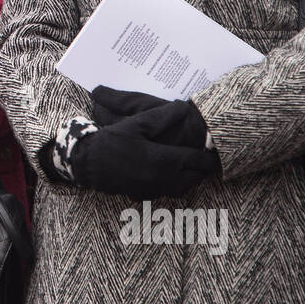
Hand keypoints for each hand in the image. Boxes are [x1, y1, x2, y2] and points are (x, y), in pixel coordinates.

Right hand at [70, 87, 218, 197]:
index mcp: (163, 160)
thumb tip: (182, 108)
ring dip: (191, 176)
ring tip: (193, 164)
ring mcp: (153, 189)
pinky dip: (176, 183)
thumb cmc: (111, 141)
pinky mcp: (144, 195)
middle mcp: (162, 179)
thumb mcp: (136, 124)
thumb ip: (161, 116)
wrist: (87, 164)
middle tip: (209, 156)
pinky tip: (172, 172)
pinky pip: (168, 191)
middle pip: (194, 176)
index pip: (197, 159)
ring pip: (183, 186)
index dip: (210, 154)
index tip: (217, 147)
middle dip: (203, 167)